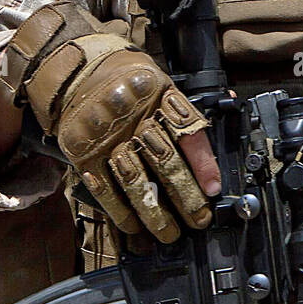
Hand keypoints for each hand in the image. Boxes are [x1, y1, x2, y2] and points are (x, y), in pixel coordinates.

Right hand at [4, 2, 220, 242]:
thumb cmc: (129, 81)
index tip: (213, 189)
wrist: (77, 70)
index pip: (186, 130)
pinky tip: (135, 226)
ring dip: (154, 212)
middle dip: (184, 196)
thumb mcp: (160, 82)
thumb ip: (184, 110)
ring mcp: (105, 134)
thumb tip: (225, 115)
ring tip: (170, 233)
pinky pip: (104, 185)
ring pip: (135, 178)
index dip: (203, 163)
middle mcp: (132, 114)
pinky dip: (120, 210)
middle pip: (163, 159)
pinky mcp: (82, 151)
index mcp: (158, 93)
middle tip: (198, 221)